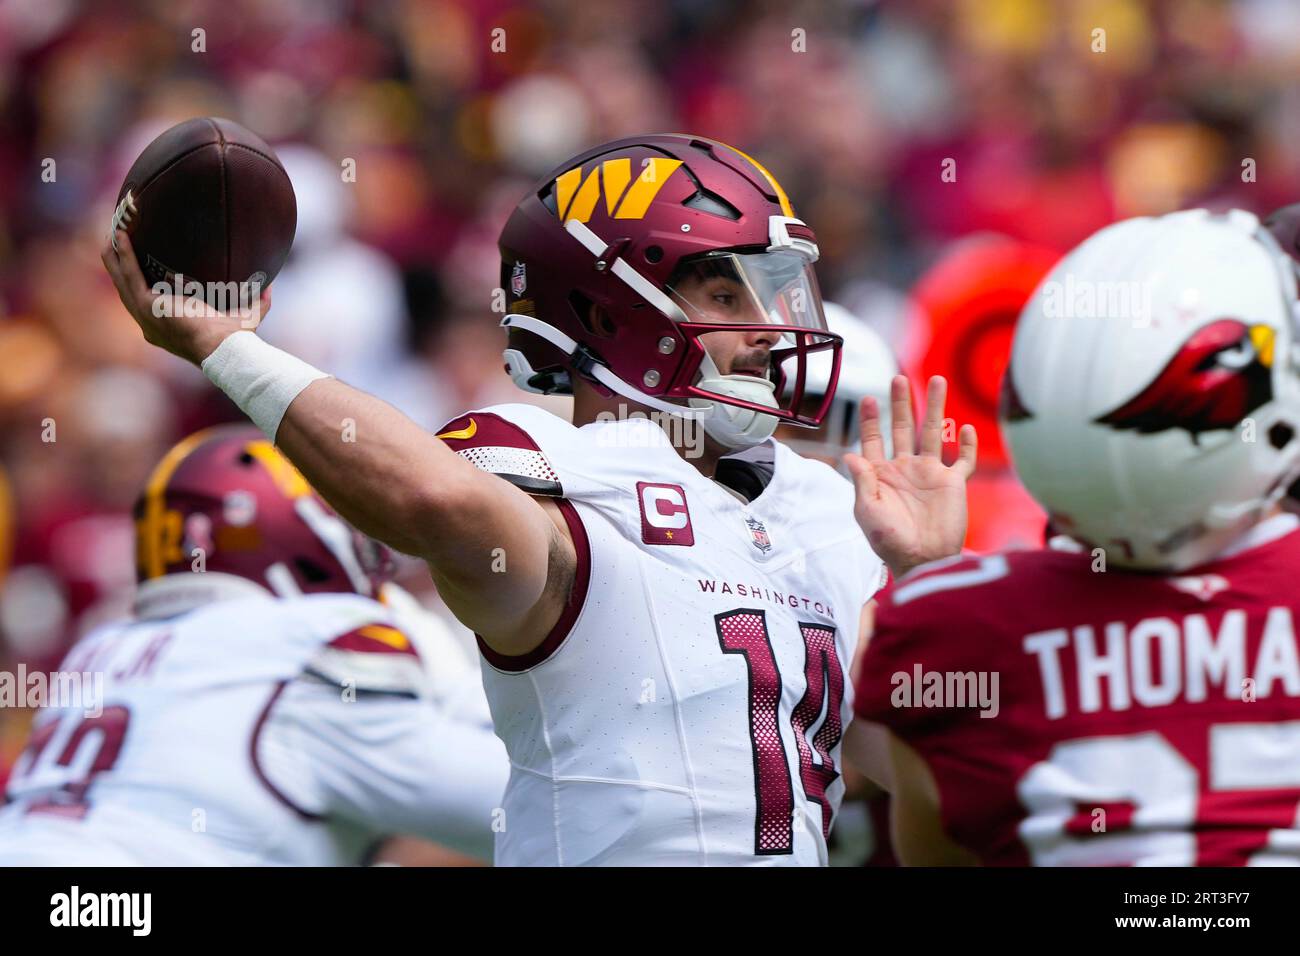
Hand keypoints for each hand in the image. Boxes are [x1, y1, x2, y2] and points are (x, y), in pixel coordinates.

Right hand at [100, 230, 269, 365]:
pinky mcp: (146, 306)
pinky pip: (130, 275)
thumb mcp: (246, 316)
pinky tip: (121, 236)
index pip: (147, 303)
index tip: (139, 263)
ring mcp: (144, 315)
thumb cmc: (237, 340)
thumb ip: (257, 301)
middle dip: (120, 264)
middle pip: (127, 289)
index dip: (140, 283)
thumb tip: (271, 286)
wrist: (226, 349)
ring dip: (115, 255)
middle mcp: (150, 323)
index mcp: (166, 327)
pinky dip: (124, 255)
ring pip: (121, 280)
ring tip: (113, 233)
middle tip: (117, 241)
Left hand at [843, 375, 976, 579]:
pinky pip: (964, 460)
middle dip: (900, 403)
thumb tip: (849, 454)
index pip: (873, 439)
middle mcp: (905, 469)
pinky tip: (964, 427)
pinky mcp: (954, 484)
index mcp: (881, 474)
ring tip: (936, 380)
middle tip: (897, 378)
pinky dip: (967, 444)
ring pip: (933, 433)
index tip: (868, 398)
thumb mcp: (868, 511)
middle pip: (903, 428)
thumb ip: (862, 482)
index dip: (870, 419)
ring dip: (934, 407)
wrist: (923, 560)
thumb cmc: (889, 541)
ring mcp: (931, 474)